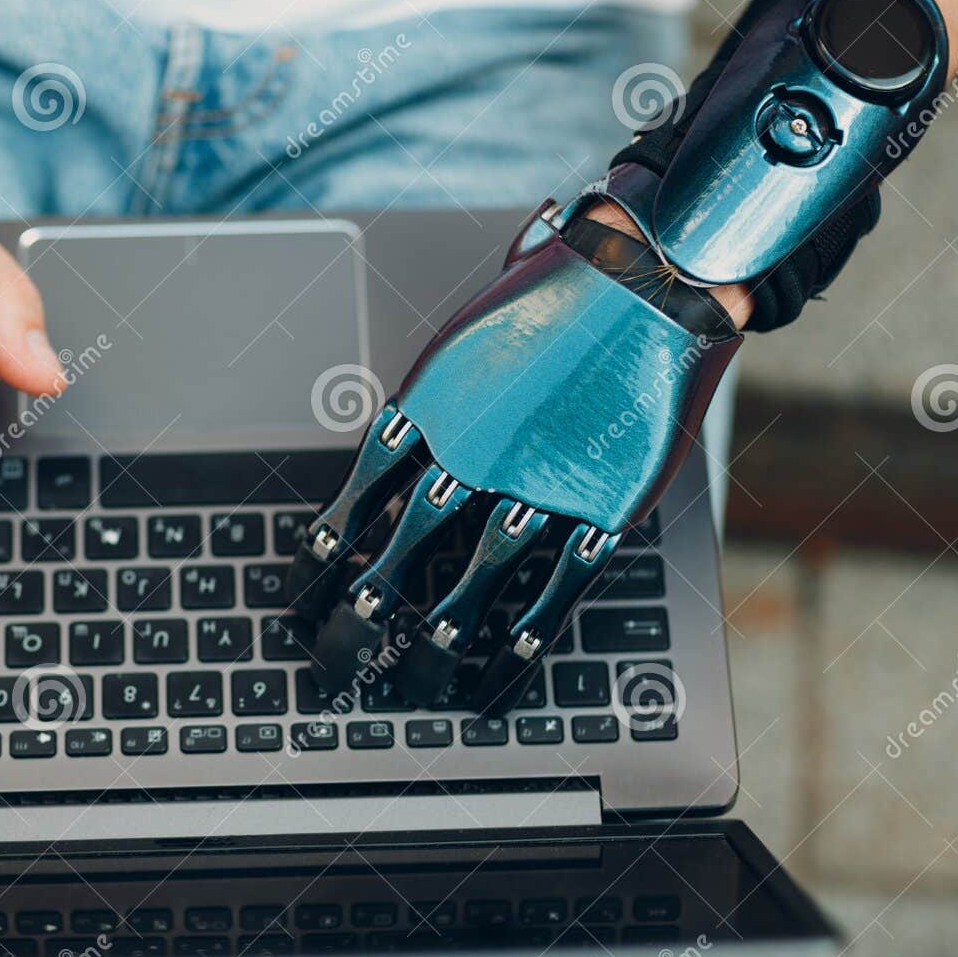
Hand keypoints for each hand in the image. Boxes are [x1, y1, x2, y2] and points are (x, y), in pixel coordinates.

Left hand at [291, 193, 746, 711]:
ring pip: (469, 585)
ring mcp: (536, 489)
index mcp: (431, 408)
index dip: (327, 550)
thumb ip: (441, 380)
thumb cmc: (562, 284)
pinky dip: (518, 647)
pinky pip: (551, 596)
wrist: (654, 276)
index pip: (358, 497)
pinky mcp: (599, 512)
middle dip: (364, 609)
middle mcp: (473, 456)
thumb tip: (402, 422)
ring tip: (403, 676)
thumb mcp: (469, 328)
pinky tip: (490, 679)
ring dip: (432, 636)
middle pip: (398, 552)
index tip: (303, 586)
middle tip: (336, 652)